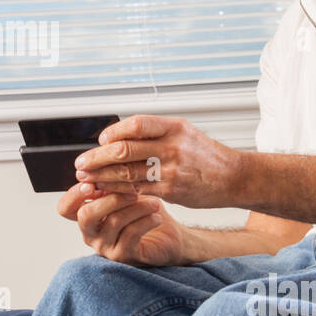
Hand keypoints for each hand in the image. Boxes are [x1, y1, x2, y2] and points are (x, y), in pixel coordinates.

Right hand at [57, 182, 197, 266]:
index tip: (92, 183)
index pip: (65, 208)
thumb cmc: (144, 209)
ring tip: (155, 202)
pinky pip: (131, 235)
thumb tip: (105, 159)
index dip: (74, 195)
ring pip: (114, 222)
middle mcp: (90, 232)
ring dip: (137, 208)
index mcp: (86, 214)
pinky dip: (145, 221)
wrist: (168, 235)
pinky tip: (156, 216)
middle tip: (133, 191)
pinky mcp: (122, 255)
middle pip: (86, 215)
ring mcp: (104, 245)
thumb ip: (112, 180)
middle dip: (110, 199)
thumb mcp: (127, 189)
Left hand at [72, 114, 240, 208]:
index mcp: (174, 127)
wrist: (234, 177)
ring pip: (127, 173)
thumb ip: (155, 132)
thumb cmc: (206, 155)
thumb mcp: (184, 133)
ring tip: (86, 179)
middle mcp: (172, 146)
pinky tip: (106, 192)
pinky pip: (138, 190)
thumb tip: (118, 135)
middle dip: (97, 158)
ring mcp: (172, 170)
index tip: (100, 141)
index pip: (135, 124)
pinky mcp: (171, 191)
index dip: (113, 133)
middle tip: (81, 165)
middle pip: (125, 150)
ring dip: (102, 177)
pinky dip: (118, 191)